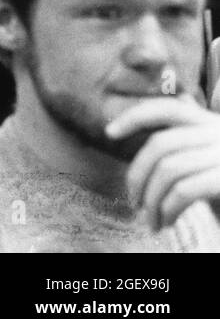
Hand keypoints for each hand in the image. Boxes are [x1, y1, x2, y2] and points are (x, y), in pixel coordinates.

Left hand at [107, 96, 219, 229]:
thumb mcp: (210, 155)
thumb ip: (196, 131)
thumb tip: (183, 97)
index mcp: (212, 123)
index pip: (168, 108)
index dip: (135, 116)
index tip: (109, 133)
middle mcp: (219, 133)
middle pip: (161, 144)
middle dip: (138, 175)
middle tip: (133, 202)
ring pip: (168, 169)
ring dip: (151, 199)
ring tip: (149, 219)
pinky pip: (184, 191)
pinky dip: (167, 209)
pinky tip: (166, 222)